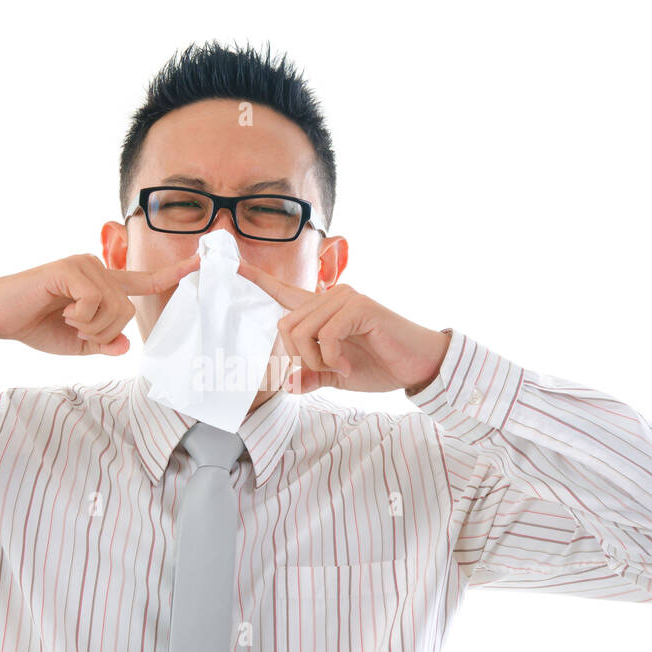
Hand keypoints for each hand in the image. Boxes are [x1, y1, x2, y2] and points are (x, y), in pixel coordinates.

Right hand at [0, 253, 199, 356]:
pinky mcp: (69, 268)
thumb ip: (104, 344)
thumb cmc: (35, 326)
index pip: (143, 281)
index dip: (172, 274)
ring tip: (65, 319)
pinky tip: (60, 311)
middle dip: (104, 331)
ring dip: (90, 326)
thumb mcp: (77, 344)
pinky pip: (94, 301)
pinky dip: (80, 316)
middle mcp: (97, 268)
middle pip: (128, 309)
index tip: (200, 264)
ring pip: (114, 307)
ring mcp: (84, 264)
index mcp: (102, 284)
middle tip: (76, 328)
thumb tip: (126, 346)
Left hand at [236, 258, 449, 395]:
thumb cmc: (380, 364)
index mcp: (321, 310)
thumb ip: (311, 376)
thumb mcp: (336, 376)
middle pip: (284, 325)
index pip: (283, 291)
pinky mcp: (359, 307)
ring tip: (340, 370)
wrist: (417, 365)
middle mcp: (330, 297)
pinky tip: (349, 367)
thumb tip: (287, 385)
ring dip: (316, 362)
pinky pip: (325, 335)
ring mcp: (344, 299)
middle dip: (298, 358)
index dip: (258, 279)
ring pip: (301, 331)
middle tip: (326, 373)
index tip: (233, 266)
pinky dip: (332, 359)